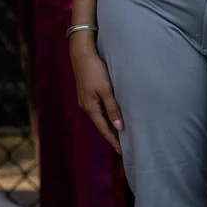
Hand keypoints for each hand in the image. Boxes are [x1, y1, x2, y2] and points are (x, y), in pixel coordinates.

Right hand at [71, 39, 123, 154]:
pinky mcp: (86, 93)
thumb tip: (119, 128)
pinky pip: (98, 109)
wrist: (82, 54)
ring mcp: (85, 100)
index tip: (122, 152)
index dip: (113, 141)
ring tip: (120, 133)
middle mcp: (86, 106)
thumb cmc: (95, 70)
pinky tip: (112, 115)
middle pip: (101, 125)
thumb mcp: (106, 90)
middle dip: (111, 135)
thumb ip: (113, 108)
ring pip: (99, 117)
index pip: (104, 129)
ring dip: (109, 125)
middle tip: (124, 146)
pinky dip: (106, 115)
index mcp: (90, 108)